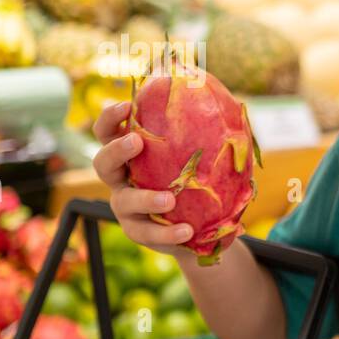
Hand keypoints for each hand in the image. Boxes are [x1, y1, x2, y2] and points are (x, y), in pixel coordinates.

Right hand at [92, 100, 193, 257]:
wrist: (197, 228)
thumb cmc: (195, 182)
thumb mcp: (200, 159)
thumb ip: (208, 138)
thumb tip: (235, 112)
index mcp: (131, 156)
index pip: (108, 132)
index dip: (111, 118)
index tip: (127, 104)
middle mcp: (121, 179)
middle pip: (103, 163)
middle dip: (117, 150)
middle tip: (137, 142)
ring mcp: (126, 207)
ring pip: (124, 201)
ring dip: (145, 198)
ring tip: (170, 200)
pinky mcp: (138, 231)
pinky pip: (147, 233)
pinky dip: (167, 233)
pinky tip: (187, 230)